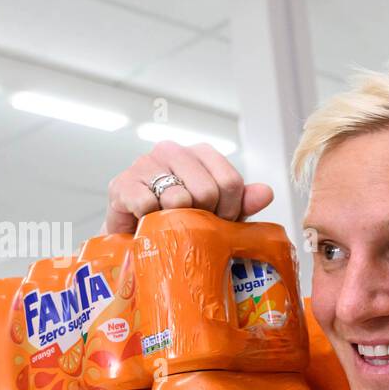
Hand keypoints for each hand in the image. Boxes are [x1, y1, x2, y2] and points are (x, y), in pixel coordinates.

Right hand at [104, 140, 274, 233]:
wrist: (138, 239)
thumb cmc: (183, 222)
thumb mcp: (219, 214)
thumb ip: (243, 202)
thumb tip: (267, 193)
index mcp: (202, 153)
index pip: (231, 181)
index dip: (229, 211)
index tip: (218, 222)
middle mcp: (173, 150)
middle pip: (208, 190)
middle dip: (204, 218)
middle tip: (192, 228)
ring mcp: (146, 162)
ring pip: (179, 197)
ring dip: (178, 222)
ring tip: (170, 226)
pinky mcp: (122, 183)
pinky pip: (148, 204)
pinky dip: (152, 221)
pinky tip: (149, 223)